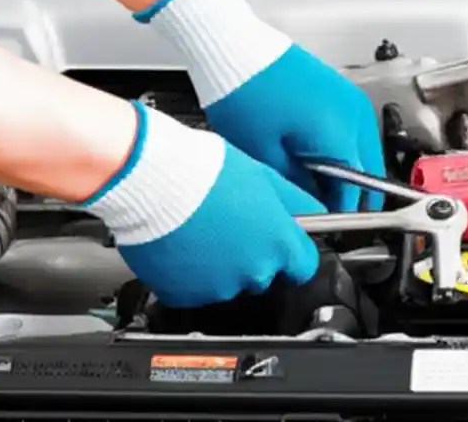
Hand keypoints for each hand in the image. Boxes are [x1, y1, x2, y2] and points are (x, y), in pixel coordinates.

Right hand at [83, 101, 325, 307]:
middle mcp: (253, 271)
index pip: (304, 265)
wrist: (152, 179)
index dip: (293, 254)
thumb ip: (293, 201)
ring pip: (228, 284)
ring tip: (202, 232)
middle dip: (251, 256)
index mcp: (277, 243)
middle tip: (230, 227)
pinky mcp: (183, 296)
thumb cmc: (203, 171)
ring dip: (219, 266)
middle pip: (264, 275)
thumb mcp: (262, 175)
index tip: (283, 246)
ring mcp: (218, 288)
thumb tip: (316, 212)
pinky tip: (183, 246)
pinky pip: (193, 291)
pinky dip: (189, 276)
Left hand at [135, 0, 385, 211]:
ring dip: (345, 173)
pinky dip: (340, 150)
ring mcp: (352, 101)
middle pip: (368, 174)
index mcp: (340, 135)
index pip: (356, 192)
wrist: (236, 47)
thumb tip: (313, 207)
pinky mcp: (342, 92)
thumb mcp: (265, 155)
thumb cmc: (244, 92)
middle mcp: (356, 116)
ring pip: (363, 153)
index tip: (327, 226)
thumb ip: (297, 187)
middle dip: (348, 195)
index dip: (340, 215)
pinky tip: (311, 156)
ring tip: (312, 183)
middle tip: (322, 210)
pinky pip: (353, 132)